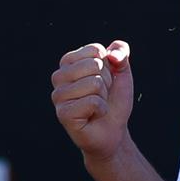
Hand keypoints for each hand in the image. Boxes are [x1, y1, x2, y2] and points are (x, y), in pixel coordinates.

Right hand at [50, 40, 132, 161]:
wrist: (113, 130)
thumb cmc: (113, 100)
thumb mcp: (122, 72)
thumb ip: (121, 53)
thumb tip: (113, 54)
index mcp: (68, 62)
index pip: (95, 50)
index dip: (108, 66)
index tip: (103, 81)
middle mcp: (58, 76)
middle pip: (94, 65)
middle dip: (106, 82)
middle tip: (100, 95)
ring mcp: (58, 95)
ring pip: (94, 83)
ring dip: (103, 97)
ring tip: (96, 106)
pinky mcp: (63, 113)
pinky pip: (92, 102)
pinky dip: (101, 110)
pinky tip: (93, 116)